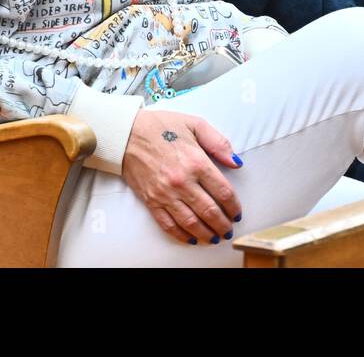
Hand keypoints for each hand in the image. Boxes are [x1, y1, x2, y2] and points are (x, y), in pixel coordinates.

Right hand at [121, 109, 243, 244]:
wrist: (126, 133)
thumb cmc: (161, 126)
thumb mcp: (195, 124)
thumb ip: (219, 143)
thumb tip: (236, 162)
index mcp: (196, 162)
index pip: (223, 192)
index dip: (234, 206)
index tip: (236, 213)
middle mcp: (182, 181)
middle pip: (210, 211)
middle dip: (223, 225)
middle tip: (229, 230)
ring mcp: (165, 193)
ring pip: (191, 222)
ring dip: (206, 234)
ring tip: (215, 238)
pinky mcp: (151, 201)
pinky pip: (168, 224)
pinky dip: (182, 235)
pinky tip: (192, 239)